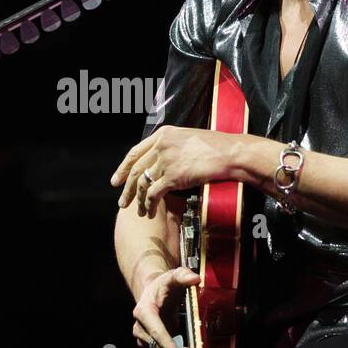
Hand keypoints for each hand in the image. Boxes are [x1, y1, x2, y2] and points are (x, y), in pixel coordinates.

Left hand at [110, 126, 242, 218]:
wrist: (230, 153)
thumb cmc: (215, 147)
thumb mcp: (188, 138)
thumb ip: (171, 146)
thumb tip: (160, 161)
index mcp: (163, 134)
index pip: (135, 152)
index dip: (123, 168)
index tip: (117, 180)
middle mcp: (161, 145)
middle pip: (136, 169)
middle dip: (126, 189)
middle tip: (122, 202)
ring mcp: (166, 160)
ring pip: (142, 183)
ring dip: (138, 201)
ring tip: (139, 212)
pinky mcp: (173, 176)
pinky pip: (154, 193)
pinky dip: (150, 205)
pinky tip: (150, 212)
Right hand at [131, 266, 199, 347]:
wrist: (153, 292)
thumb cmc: (163, 285)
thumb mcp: (173, 276)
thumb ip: (183, 275)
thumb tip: (195, 279)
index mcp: (144, 311)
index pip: (156, 331)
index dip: (167, 345)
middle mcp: (140, 326)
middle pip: (157, 346)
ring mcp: (142, 336)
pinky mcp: (148, 343)